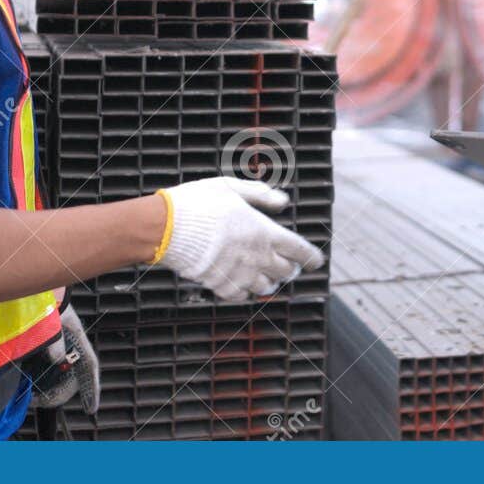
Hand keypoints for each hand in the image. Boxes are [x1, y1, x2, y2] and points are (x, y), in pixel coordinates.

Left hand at [30, 304, 98, 413]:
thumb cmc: (45, 301)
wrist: (31, 292)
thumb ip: (56, 340)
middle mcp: (68, 348)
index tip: (91, 409)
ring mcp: (55, 350)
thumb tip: (58, 359)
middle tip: (40, 401)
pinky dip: (38, 382)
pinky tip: (28, 387)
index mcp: (76, 340)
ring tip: (32, 396)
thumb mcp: (53, 320)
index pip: (89, 367)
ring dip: (47, 389)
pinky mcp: (40, 351)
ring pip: (57, 378)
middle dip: (58, 394)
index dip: (92, 389)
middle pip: (71, 379)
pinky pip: (43, 372)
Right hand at [154, 177, 324, 302]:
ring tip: (267, 277)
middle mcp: (256, 257)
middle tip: (290, 266)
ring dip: (270, 282)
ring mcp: (239, 274)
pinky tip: (241, 283)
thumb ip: (260, 195)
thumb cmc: (198, 204)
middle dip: (291, 269)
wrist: (166, 228)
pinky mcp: (220, 286)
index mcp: (264, 232)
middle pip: (285, 271)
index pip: (298, 250)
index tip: (317, 262)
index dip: (311, 257)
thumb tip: (283, 201)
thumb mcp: (230, 187)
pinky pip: (241, 296)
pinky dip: (244, 291)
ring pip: (266, 287)